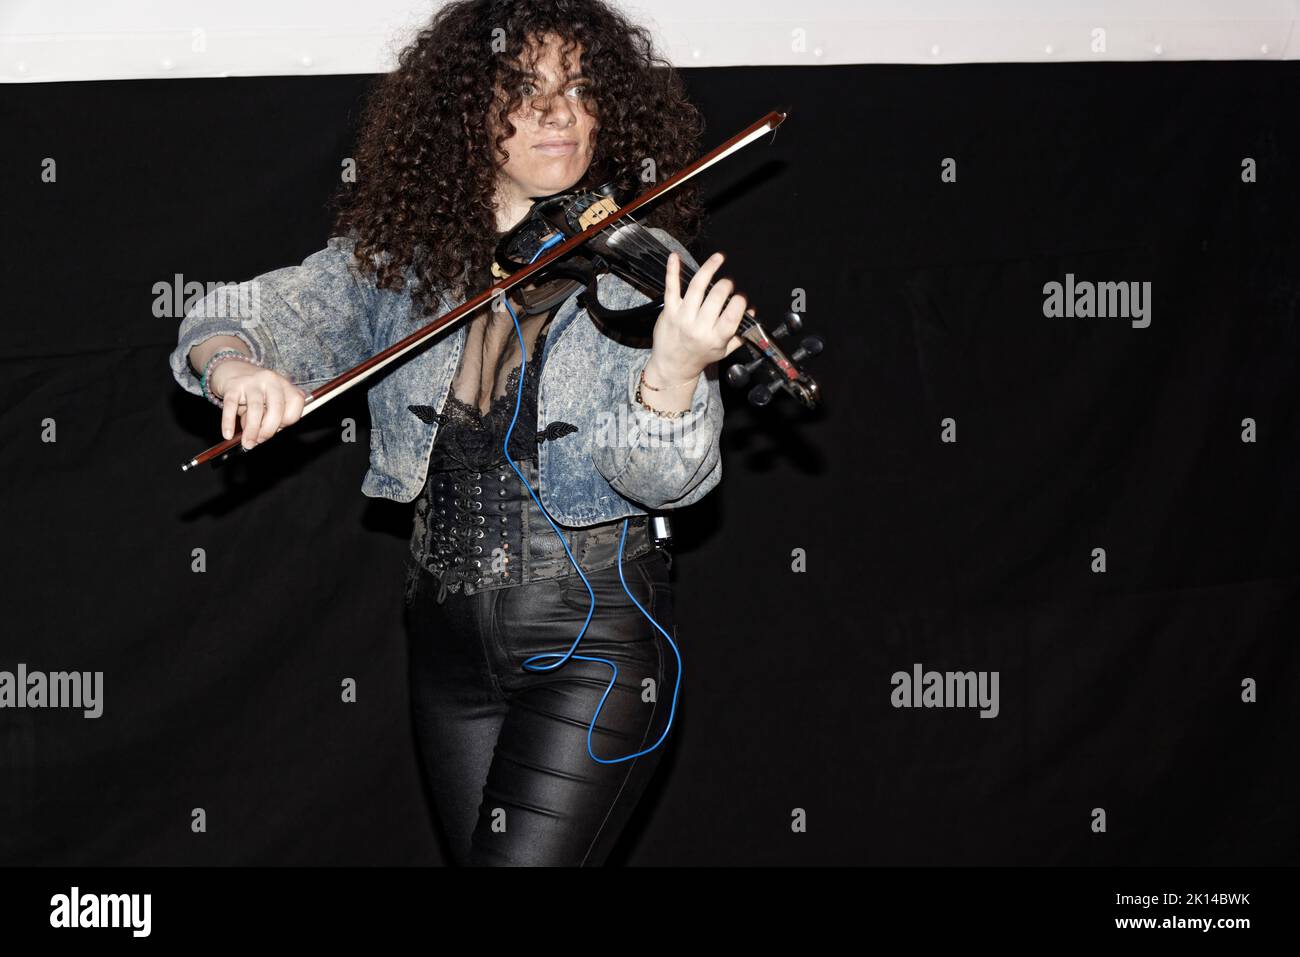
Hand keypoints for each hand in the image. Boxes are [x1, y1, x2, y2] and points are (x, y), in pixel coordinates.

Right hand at [209, 360, 307, 448]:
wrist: (230, 368)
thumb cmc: (253, 391)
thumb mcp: (266, 401)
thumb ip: (268, 417)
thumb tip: (262, 437)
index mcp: (285, 385)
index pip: (295, 403)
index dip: (288, 421)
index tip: (278, 430)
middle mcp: (271, 380)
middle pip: (277, 407)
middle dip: (269, 429)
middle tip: (261, 441)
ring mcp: (252, 381)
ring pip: (255, 408)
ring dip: (252, 430)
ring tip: (248, 443)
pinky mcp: (233, 385)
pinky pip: (231, 406)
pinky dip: (229, 422)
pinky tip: (228, 434)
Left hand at [647, 250, 749, 384]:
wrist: (672, 366)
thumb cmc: (699, 357)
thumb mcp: (724, 350)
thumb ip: (739, 333)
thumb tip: (751, 312)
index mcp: (716, 337)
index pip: (732, 314)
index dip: (739, 301)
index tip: (740, 297)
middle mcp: (699, 326)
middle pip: (717, 296)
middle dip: (726, 284)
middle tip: (728, 284)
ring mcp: (683, 317)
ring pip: (697, 286)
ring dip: (709, 268)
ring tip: (718, 258)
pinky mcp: (669, 311)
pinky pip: (671, 287)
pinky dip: (672, 270)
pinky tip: (675, 256)